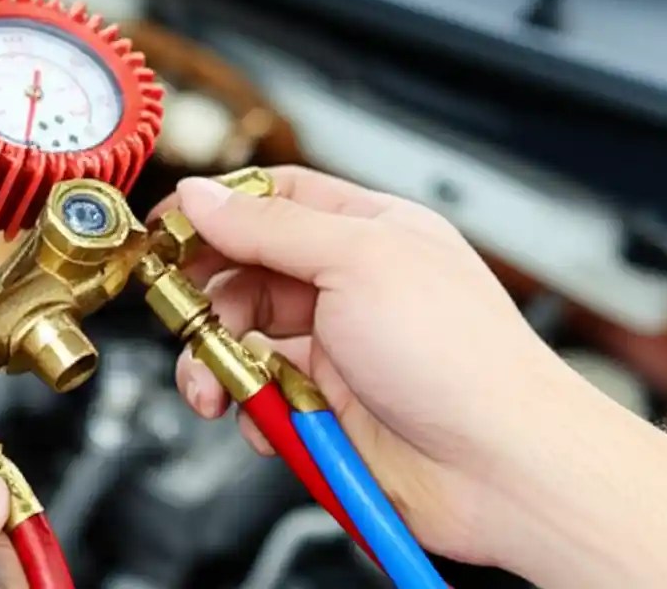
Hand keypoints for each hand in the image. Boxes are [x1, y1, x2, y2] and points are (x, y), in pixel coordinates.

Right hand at [157, 166, 666, 587]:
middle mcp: (350, 287)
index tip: (166, 229)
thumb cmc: (463, 359)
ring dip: (216, 362)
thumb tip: (203, 197)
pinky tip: (266, 419)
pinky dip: (250, 411)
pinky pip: (261, 401)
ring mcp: (338, 350)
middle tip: (179, 312)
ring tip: (215, 384)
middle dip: (204, 296)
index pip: (274, 200)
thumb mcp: (357, 262)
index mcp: (367, 232)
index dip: (215, 210)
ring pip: (243, 343)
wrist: (501, 469)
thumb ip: (270, 228)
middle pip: (245, 274)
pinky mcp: (326, 410)